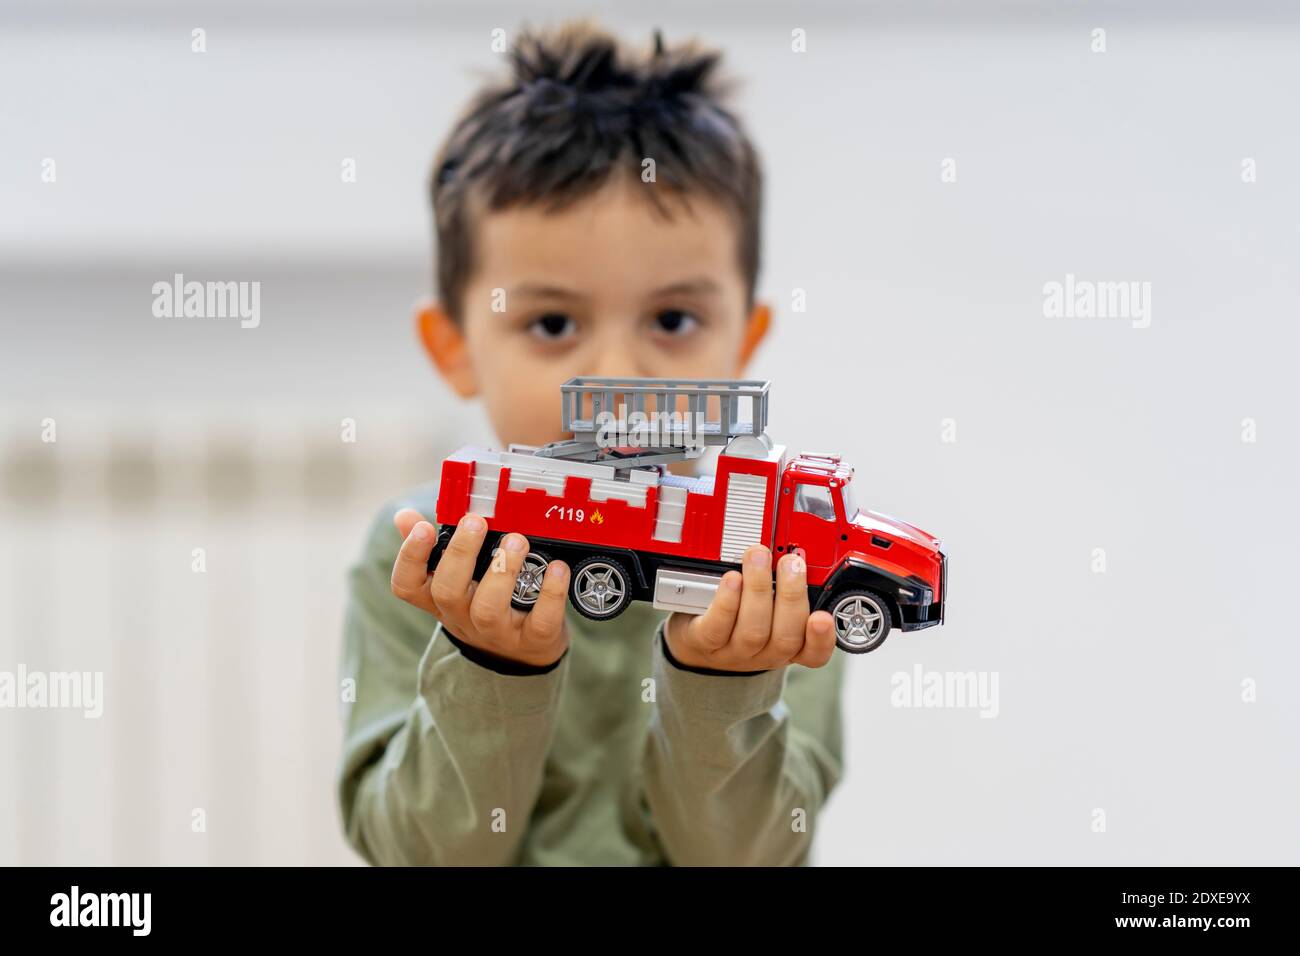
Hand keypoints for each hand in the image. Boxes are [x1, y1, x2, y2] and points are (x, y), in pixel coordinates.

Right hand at [390, 509, 569, 668]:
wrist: (520, 657)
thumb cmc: (484, 605)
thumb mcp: (455, 582)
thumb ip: (432, 549)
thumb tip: (403, 516)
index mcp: (439, 599)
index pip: (407, 585)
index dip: (410, 557)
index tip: (424, 527)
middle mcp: (462, 617)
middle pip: (447, 591)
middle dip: (460, 554)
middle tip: (475, 522)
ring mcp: (497, 632)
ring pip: (489, 608)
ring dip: (503, 571)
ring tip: (516, 541)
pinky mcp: (533, 640)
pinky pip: (540, 621)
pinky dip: (550, 594)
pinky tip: (557, 569)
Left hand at [664, 545, 835, 671]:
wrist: (698, 641)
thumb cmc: (741, 620)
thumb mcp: (771, 608)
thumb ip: (787, 588)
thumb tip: (798, 554)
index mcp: (789, 646)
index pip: (815, 653)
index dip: (822, 638)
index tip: (822, 616)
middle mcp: (765, 654)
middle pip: (785, 638)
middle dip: (791, 596)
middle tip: (791, 563)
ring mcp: (735, 652)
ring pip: (753, 630)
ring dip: (758, 589)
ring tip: (758, 557)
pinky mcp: (706, 643)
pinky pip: (718, 627)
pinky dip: (727, 600)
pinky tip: (732, 578)